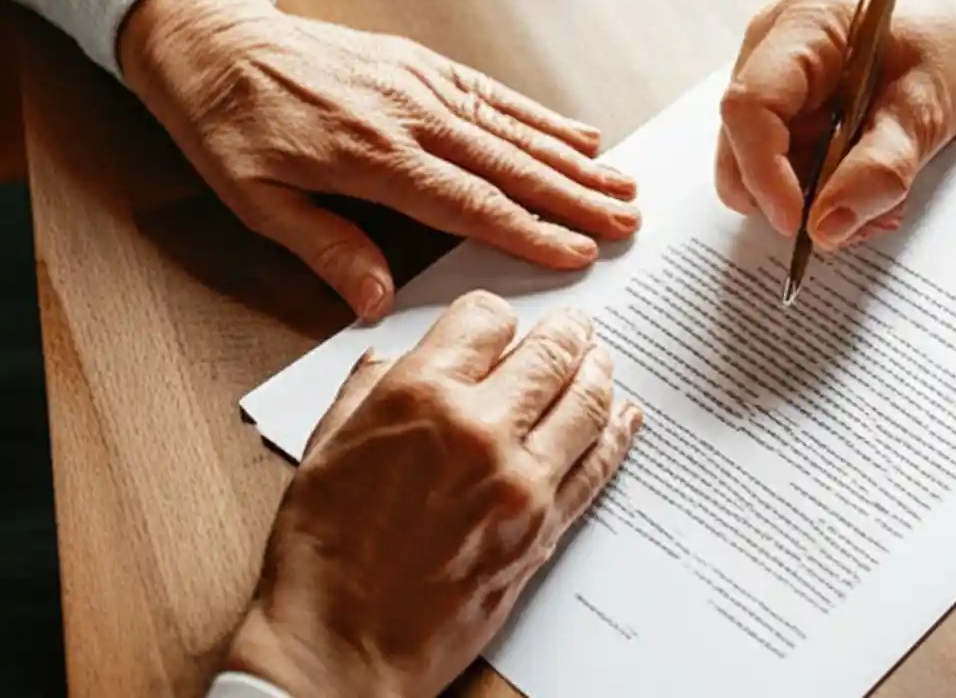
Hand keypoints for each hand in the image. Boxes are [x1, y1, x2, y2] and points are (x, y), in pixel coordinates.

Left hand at [120, 0, 638, 320]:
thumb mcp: (258, 199)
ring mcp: (426, 87)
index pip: (470, 204)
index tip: (577, 254)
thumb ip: (325, 248)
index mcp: (376, 157)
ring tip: (623, 185)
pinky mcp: (426, 68)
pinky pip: (496, 96)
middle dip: (575, 199)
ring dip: (575, 161)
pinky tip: (580, 134)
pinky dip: (543, 117)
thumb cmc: (233, 123)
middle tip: (626, 224)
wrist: (216, 44)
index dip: (530, 232)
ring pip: (516, 131)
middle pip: (511, 167)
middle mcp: (413, 118)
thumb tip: (375, 302)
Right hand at [223, 292, 642, 695]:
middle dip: (566, 332)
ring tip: (601, 360)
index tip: (498, 323)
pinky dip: (617, 434)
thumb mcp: (326, 448)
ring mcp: (522, 480)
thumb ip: (368, 389)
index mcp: (419, 396)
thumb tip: (395, 357)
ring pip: (586, 403)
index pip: (485, 319)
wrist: (346, 645)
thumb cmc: (323, 552)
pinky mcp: (545, 527)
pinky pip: (597, 466)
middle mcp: (480, 428)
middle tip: (576, 325)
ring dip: (598, 372)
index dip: (494, 315)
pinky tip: (626, 416)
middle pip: (550, 353)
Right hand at [716, 0, 955, 249]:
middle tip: (845, 221)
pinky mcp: (777, 107)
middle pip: (738, 142)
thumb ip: (881, 167)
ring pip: (750, 162)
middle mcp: (767, 49)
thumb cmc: (939, 42)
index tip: (797, 221)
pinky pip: (774, 162)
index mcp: (802, 26)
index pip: (750, 106)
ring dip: (805, 200)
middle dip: (785, 197)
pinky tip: (857, 186)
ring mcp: (766, 79)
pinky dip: (812, 190)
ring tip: (869, 204)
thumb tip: (826, 228)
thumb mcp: (927, 105)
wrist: (946, 19)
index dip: (764, 173)